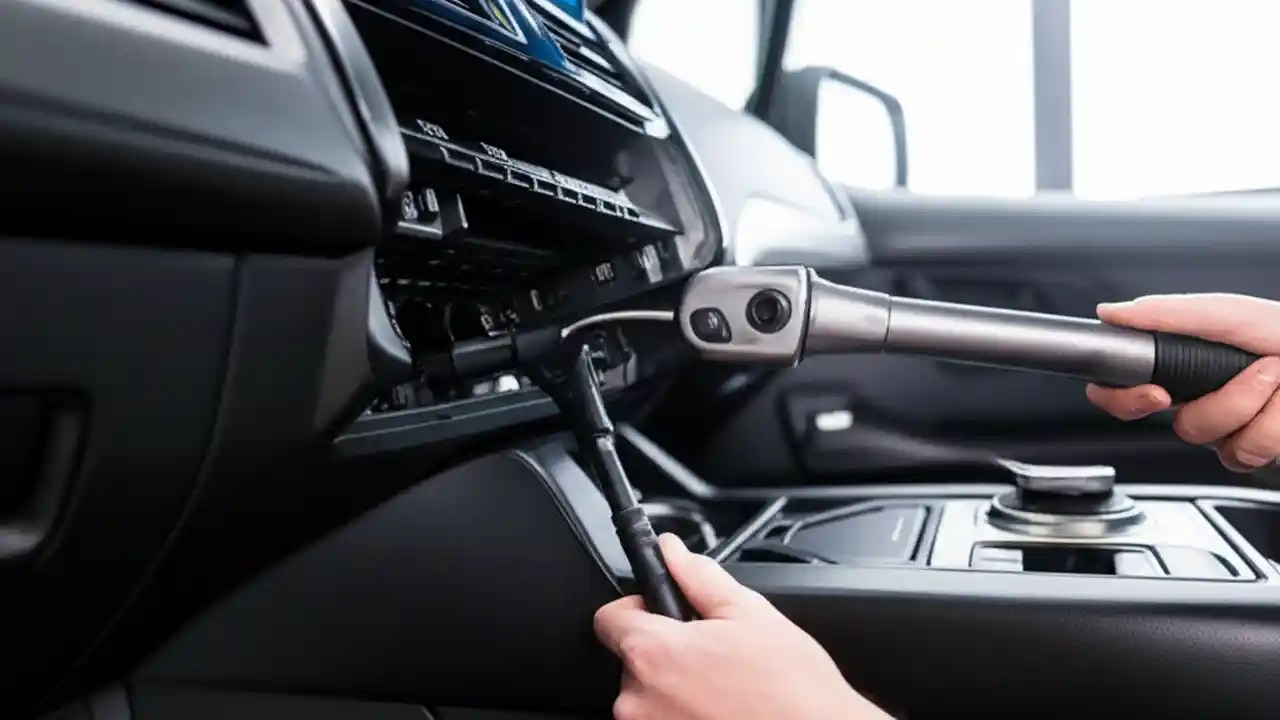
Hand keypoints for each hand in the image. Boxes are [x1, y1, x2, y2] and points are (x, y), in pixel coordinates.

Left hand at [593, 534, 888, 719]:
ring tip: (723, 690)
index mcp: (652, 654)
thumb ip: (698, 576)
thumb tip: (672, 551)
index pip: (608, 619)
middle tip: (711, 657)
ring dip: (675, 690)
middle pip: (632, 660)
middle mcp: (637, 701)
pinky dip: (684, 715)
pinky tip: (720, 711)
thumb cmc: (791, 689)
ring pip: (649, 697)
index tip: (662, 614)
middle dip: (665, 653)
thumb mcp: (749, 613)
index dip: (637, 609)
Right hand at [1087, 294, 1279, 470]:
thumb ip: (1172, 315)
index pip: (1128, 390)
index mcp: (1192, 366)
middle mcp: (1209, 401)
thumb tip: (1113, 315)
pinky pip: (1246, 454)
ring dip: (1258, 407)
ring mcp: (1236, 431)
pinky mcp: (1261, 453)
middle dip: (1223, 402)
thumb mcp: (1235, 315)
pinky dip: (1275, 427)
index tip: (1153, 391)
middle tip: (1256, 377)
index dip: (1125, 398)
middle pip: (1177, 426)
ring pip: (1216, 443)